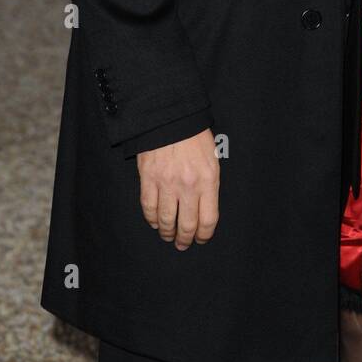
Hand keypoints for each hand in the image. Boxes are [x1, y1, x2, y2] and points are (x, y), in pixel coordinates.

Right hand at [137, 128, 219, 249]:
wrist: (171, 117)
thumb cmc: (194, 136)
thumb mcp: (212, 158)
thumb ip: (209, 183)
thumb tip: (205, 207)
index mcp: (208, 180)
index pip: (208, 219)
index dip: (204, 234)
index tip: (201, 239)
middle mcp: (188, 185)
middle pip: (187, 225)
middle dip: (185, 239)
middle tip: (183, 244)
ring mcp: (166, 183)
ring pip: (166, 220)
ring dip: (167, 232)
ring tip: (168, 236)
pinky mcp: (148, 179)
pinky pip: (148, 207)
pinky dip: (151, 219)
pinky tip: (154, 222)